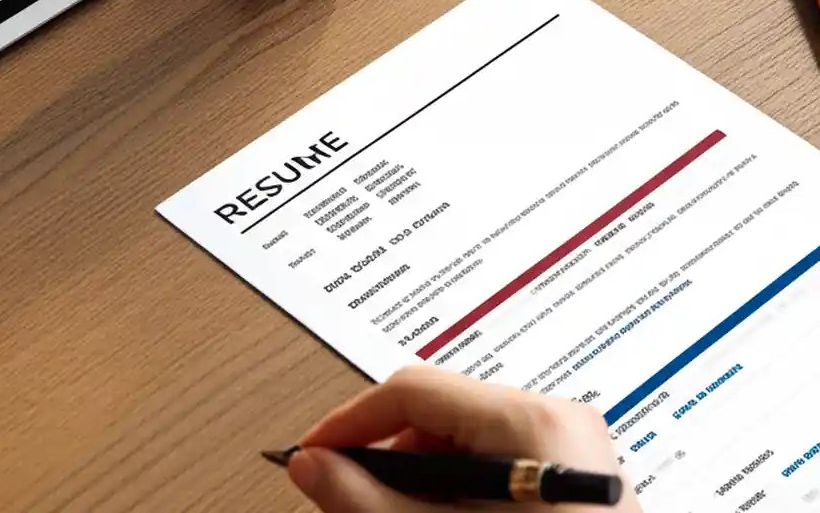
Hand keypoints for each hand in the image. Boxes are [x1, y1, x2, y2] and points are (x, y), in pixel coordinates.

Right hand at [288, 366, 641, 512]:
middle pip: (439, 410)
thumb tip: (312, 466)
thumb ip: (365, 499)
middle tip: (355, 495)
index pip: (411, 389)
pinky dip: (461, 485)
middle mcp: (559, 419)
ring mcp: (574, 445)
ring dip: (424, 474)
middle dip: (389, 454)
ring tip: (404, 512)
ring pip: (466, 436)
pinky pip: (500, 458)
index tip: (316, 453)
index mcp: (529, 422)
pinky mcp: (578, 473)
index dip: (350, 422)